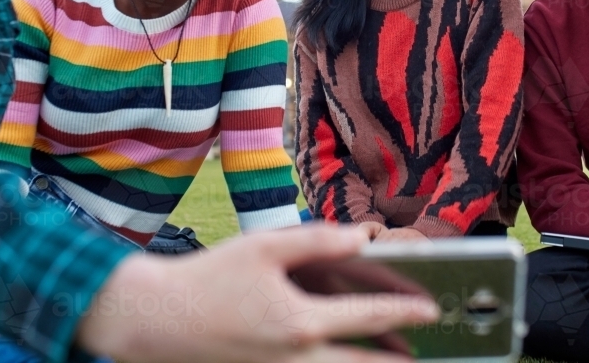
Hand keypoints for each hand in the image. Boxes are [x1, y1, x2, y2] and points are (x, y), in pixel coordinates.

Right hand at [76, 224, 438, 362]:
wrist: (158, 321)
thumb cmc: (209, 279)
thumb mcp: (264, 247)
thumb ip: (317, 240)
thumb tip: (360, 238)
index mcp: (301, 323)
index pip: (369, 318)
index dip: (405, 311)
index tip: (431, 308)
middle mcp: (297, 358)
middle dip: (398, 358)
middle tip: (422, 349)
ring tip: (394, 358)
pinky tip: (342, 356)